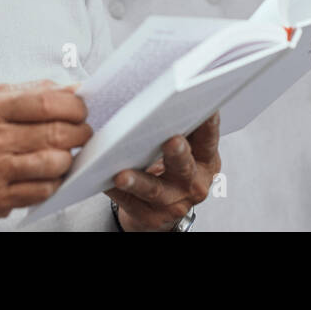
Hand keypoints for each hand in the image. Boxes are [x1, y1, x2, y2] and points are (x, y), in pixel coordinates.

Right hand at [0, 79, 90, 223]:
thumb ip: (30, 92)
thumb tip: (73, 89)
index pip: (44, 102)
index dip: (73, 106)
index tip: (81, 110)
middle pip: (54, 134)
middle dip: (79, 132)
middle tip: (83, 132)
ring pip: (52, 164)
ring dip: (68, 158)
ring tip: (66, 153)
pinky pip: (41, 191)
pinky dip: (54, 181)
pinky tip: (50, 174)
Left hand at [104, 112, 220, 231]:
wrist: (160, 208)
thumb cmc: (170, 167)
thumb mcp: (186, 149)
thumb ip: (181, 128)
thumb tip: (161, 93)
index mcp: (205, 160)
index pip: (208, 139)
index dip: (208, 124)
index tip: (204, 107)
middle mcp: (193, 183)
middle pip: (184, 166)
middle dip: (178, 153)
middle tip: (171, 141)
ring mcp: (173, 203)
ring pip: (154, 189)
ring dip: (138, 181)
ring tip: (122, 174)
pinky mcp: (150, 216)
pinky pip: (129, 202)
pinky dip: (115, 191)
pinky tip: (102, 181)